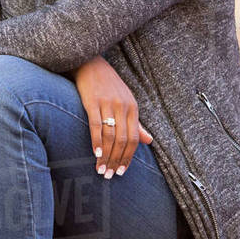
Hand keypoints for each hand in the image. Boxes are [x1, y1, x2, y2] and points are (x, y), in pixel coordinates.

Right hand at [73, 55, 152, 178]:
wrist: (90, 63)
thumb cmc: (108, 85)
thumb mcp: (126, 102)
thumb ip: (136, 123)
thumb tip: (149, 141)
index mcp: (133, 108)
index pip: (134, 138)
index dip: (128, 157)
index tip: (121, 172)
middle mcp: (123, 106)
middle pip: (122, 140)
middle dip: (116, 160)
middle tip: (108, 175)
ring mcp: (108, 104)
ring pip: (110, 136)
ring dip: (106, 156)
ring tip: (100, 169)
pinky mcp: (93, 101)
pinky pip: (96, 125)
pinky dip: (96, 142)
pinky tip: (95, 154)